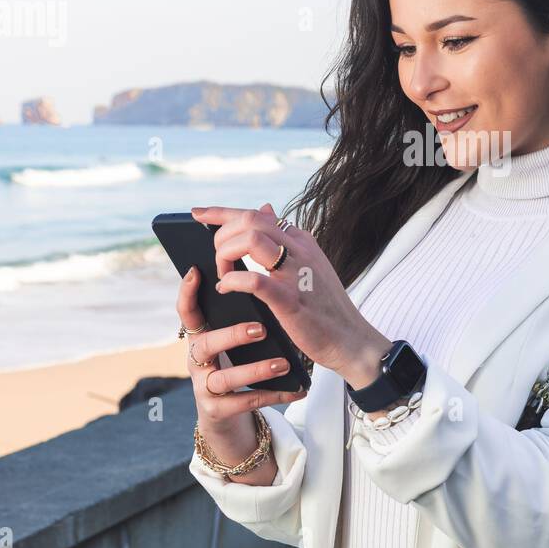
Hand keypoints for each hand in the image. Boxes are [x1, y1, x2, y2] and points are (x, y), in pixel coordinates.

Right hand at [176, 264, 306, 471]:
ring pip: (224, 379)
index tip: (197, 271)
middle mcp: (197, 361)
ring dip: (255, 370)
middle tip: (261, 329)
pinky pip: (245, 403)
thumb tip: (262, 281)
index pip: (188, 312)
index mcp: (201, 337)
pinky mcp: (217, 411)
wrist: (228, 414)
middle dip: (232, 335)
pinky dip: (273, 395)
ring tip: (284, 364)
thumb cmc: (236, 363)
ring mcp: (204, 387)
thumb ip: (240, 315)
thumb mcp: (233, 339)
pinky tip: (297, 390)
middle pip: (206, 344)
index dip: (187, 293)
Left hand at [190, 203, 390, 385]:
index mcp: (301, 241)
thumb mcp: (309, 263)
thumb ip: (285, 238)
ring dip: (226, 254)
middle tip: (218, 260)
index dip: (222, 212)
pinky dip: (233, 281)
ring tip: (224, 274)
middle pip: (250, 220)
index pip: (257, 214)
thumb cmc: (325, 306)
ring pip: (250, 240)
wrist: (352, 339)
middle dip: (222, 235)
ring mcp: (296, 274)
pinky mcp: (291, 301)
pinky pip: (254, 280)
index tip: (197, 214)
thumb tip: (265, 208)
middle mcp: (300, 250)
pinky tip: (227, 289)